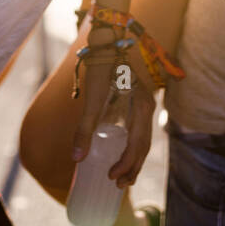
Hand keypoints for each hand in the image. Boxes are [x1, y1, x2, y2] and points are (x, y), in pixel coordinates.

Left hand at [70, 29, 156, 188]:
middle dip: (132, 168)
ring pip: (144, 140)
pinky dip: (132, 147)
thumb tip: (76, 158)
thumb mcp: (92, 98)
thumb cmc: (101, 66)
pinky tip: (122, 154)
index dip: (126, 164)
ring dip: (133, 160)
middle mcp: (148, 107)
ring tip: (122, 177)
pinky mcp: (138, 103)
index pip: (138, 145)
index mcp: (142, 107)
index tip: (111, 177)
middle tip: (117, 185)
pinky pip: (139, 131)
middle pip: (144, 146)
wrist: (109, 40)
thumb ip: (85, 128)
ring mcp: (145, 105)